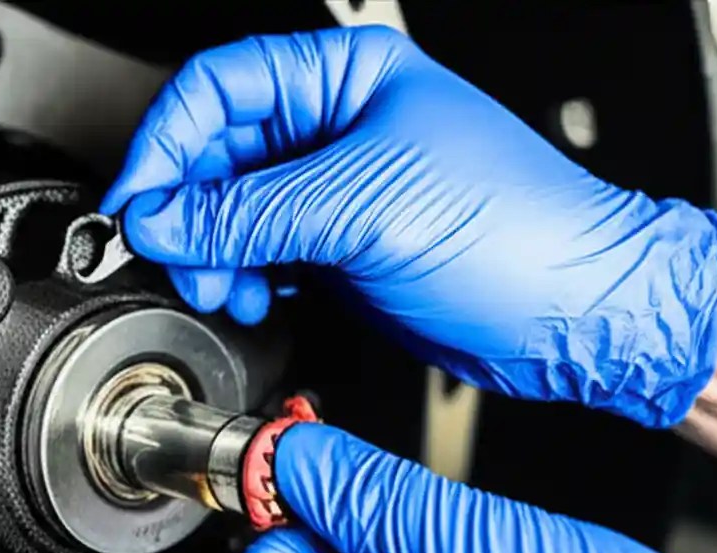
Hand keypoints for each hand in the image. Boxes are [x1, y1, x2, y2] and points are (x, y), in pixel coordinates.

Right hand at [103, 26, 716, 427]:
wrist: (576, 312)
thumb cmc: (513, 232)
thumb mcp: (361, 208)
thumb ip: (248, 213)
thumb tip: (165, 217)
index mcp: (347, 76)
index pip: (218, 86)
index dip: (167, 141)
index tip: (141, 198)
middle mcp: (339, 124)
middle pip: (220, 150)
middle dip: (189, 206)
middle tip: (177, 253)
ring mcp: (340, 188)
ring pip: (237, 208)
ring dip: (212, 250)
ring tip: (219, 285)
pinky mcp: (345, 246)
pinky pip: (267, 252)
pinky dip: (245, 275)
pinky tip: (250, 296)